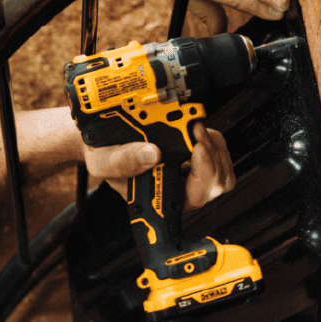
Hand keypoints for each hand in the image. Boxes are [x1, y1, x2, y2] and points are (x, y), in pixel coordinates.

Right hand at [83, 122, 235, 210]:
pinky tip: (193, 124)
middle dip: (212, 155)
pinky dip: (209, 135)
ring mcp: (189, 170)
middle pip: (217, 181)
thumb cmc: (103, 156)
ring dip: (212, 144)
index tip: (196, 148)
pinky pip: (215, 149)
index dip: (204, 174)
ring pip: (220, 165)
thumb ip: (121, 162)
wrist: (99, 140)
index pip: (196, 196)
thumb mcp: (102, 160)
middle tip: (196, 131)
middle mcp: (179, 186)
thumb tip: (151, 154)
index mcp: (162, 198)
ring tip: (193, 125)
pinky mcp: (194, 153)